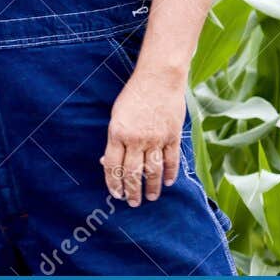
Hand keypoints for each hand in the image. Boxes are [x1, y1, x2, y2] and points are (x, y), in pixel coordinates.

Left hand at [101, 65, 185, 206]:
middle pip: (132, 173)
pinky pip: (171, 160)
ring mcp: (156, 138)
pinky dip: (170, 173)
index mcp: (118, 133)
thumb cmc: (135, 95)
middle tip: (133, 203)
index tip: (116, 194)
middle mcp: (136, 139)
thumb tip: (107, 162)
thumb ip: (114, 139)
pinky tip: (168, 182)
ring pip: (153, 171)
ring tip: (151, 197)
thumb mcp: (117, 115)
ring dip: (152, 187)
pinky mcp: (172, 135)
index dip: (113, 184)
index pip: (112, 166)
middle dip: (132, 192)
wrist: (159, 77)